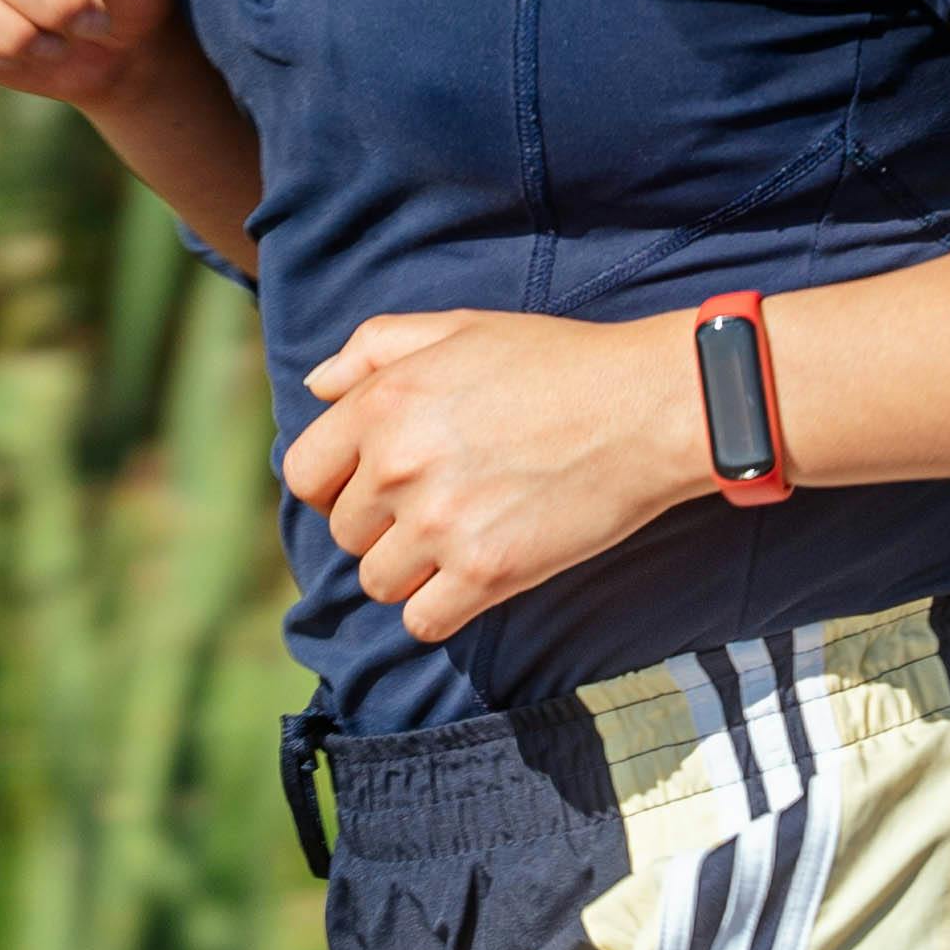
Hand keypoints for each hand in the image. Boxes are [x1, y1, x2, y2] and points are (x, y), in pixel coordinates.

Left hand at [286, 306, 703, 642]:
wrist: (645, 407)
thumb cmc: (555, 362)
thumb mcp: (458, 327)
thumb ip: (372, 349)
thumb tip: (316, 388)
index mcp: (383, 403)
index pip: (304, 474)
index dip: (334, 483)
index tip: (374, 484)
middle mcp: (399, 465)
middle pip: (345, 532)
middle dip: (381, 524)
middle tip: (436, 504)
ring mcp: (440, 523)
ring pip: (378, 582)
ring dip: (409, 570)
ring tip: (456, 539)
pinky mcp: (486, 572)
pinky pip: (423, 622)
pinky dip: (440, 610)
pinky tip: (471, 579)